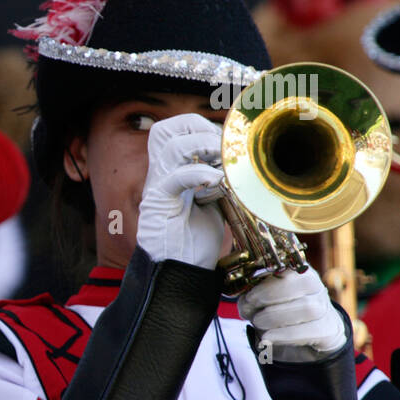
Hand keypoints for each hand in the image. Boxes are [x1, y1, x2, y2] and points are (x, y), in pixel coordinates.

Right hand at [135, 114, 226, 268]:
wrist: (179, 273)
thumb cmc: (196, 242)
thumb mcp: (213, 203)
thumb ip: (218, 180)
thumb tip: (243, 162)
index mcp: (171, 171)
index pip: (176, 130)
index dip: (200, 127)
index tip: (225, 144)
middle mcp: (160, 174)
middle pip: (165, 129)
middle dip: (197, 130)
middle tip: (221, 148)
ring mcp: (156, 187)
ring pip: (169, 145)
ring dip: (201, 146)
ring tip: (222, 163)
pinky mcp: (157, 204)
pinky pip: (173, 178)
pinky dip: (197, 174)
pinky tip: (215, 183)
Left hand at [238, 266, 346, 362]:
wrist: (306, 331)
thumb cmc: (279, 309)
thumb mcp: (262, 299)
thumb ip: (253, 296)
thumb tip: (246, 303)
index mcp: (299, 272)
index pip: (292, 268)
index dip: (269, 282)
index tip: (250, 297)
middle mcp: (317, 287)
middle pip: (305, 284)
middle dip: (272, 296)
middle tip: (251, 308)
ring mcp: (325, 308)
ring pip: (308, 307)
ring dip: (276, 316)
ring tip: (258, 322)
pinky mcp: (328, 329)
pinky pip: (311, 331)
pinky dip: (285, 335)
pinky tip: (267, 338)